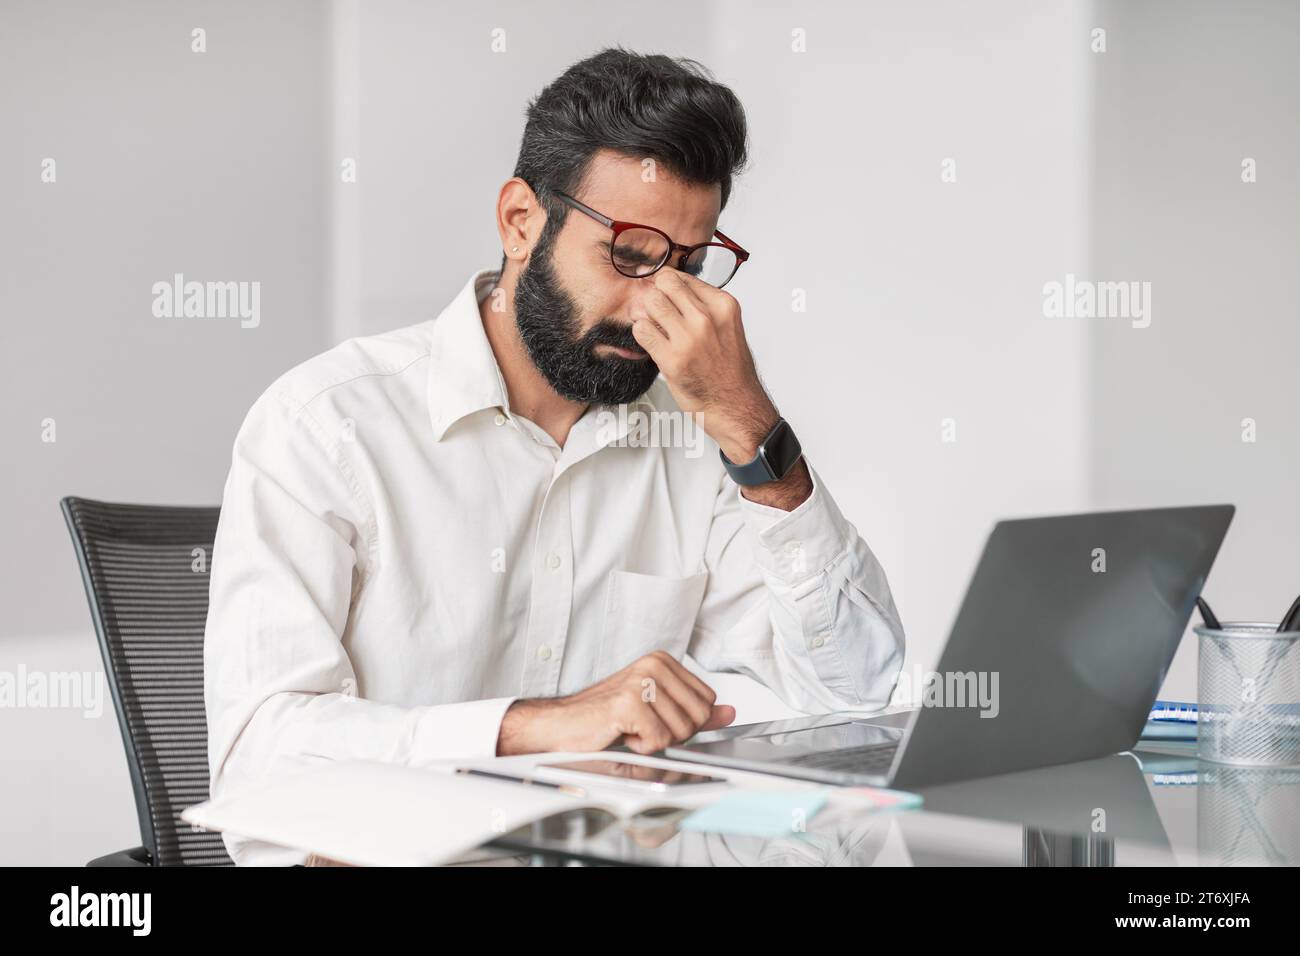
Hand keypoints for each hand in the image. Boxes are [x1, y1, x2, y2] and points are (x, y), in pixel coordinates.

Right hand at [495, 651, 735, 755]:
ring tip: (628, 729)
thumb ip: (694, 711)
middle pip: (699, 717)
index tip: (655, 718)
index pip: (707, 702)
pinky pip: (658, 740)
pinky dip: (640, 747)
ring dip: (654, 741)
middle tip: (641, 726)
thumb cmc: (603, 718)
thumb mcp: (656, 711)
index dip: (684, 722)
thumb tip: (730, 712)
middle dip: (673, 734)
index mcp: (663, 661)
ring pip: (680, 731)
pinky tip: (620, 734)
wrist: (560, 725)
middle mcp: (654, 665)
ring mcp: (641, 681)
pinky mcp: (629, 702)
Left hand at [630, 269, 811, 509]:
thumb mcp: (726, 326)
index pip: (680, 276)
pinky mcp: (672, 359)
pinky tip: (651, 342)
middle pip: (663, 285)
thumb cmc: (729, 369)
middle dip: (654, 296)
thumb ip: (700, 306)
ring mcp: (689, 338)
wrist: (735, 405)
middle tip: (654, 311)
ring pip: (650, 304)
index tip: (663, 296)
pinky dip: (641, 334)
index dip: (666, 285)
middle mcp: (707, 318)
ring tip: (653, 327)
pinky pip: (641, 330)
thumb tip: (664, 290)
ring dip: (645, 314)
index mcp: (723, 305)